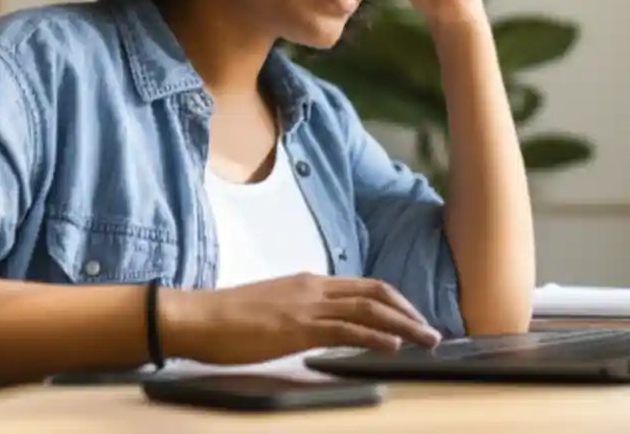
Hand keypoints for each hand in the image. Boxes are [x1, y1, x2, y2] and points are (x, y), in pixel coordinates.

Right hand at [161, 273, 442, 364]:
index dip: (396, 301)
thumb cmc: (228, 318)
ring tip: (426, 340)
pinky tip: (394, 346)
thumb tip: (321, 326)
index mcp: (310, 283)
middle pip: (376, 293)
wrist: (198, 317)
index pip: (365, 286)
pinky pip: (346, 330)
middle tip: (431, 331)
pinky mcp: (298, 328)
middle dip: (409, 312)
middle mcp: (315, 288)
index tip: (414, 318)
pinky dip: (375, 336)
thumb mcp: (274, 308)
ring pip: (369, 310)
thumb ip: (301, 312)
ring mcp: (308, 306)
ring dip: (404, 325)